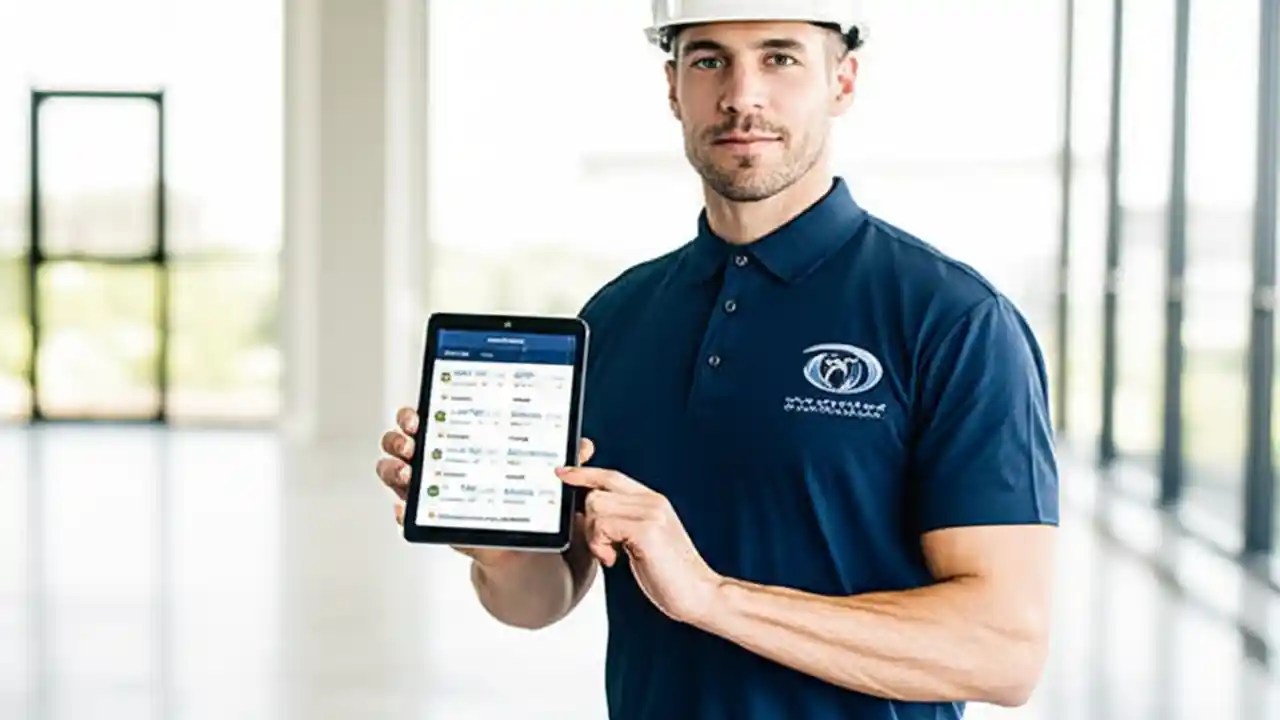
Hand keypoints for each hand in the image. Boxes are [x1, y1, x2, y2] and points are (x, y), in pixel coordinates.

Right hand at [376, 407, 595, 568]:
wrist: (526, 551)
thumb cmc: (529, 501)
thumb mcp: (544, 477)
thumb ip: (562, 458)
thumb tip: (582, 444)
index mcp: (464, 441)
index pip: (431, 418)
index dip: (416, 413)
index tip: (419, 413)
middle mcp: (441, 464)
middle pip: (404, 442)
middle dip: (399, 437)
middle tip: (412, 441)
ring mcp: (434, 493)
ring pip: (397, 474)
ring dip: (394, 469)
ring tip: (408, 471)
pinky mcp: (437, 523)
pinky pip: (411, 517)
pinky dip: (404, 512)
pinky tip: (406, 509)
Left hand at [557, 465, 721, 624]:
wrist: (700, 594)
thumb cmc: (669, 574)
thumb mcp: (642, 541)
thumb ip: (622, 523)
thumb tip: (587, 515)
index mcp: (652, 501)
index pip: (611, 475)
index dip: (584, 472)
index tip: (563, 473)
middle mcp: (652, 501)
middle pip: (597, 491)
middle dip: (588, 521)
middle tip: (602, 547)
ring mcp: (651, 513)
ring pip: (595, 506)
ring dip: (593, 536)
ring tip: (610, 555)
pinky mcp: (646, 530)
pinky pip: (601, 525)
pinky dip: (599, 545)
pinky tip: (614, 560)